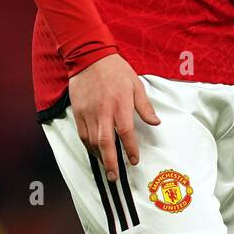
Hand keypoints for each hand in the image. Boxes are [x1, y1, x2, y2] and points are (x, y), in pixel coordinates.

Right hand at [68, 53, 160, 181]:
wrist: (88, 56)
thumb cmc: (115, 70)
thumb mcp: (136, 84)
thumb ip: (145, 106)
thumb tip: (156, 123)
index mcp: (120, 104)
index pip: (126, 132)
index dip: (131, 149)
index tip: (134, 160)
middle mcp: (103, 111)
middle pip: (105, 142)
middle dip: (110, 162)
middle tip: (115, 176)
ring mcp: (88, 112)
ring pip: (92, 141)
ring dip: (99, 157)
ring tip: (106, 166)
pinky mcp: (78, 112)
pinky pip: (82, 134)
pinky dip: (88, 146)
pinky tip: (94, 152)